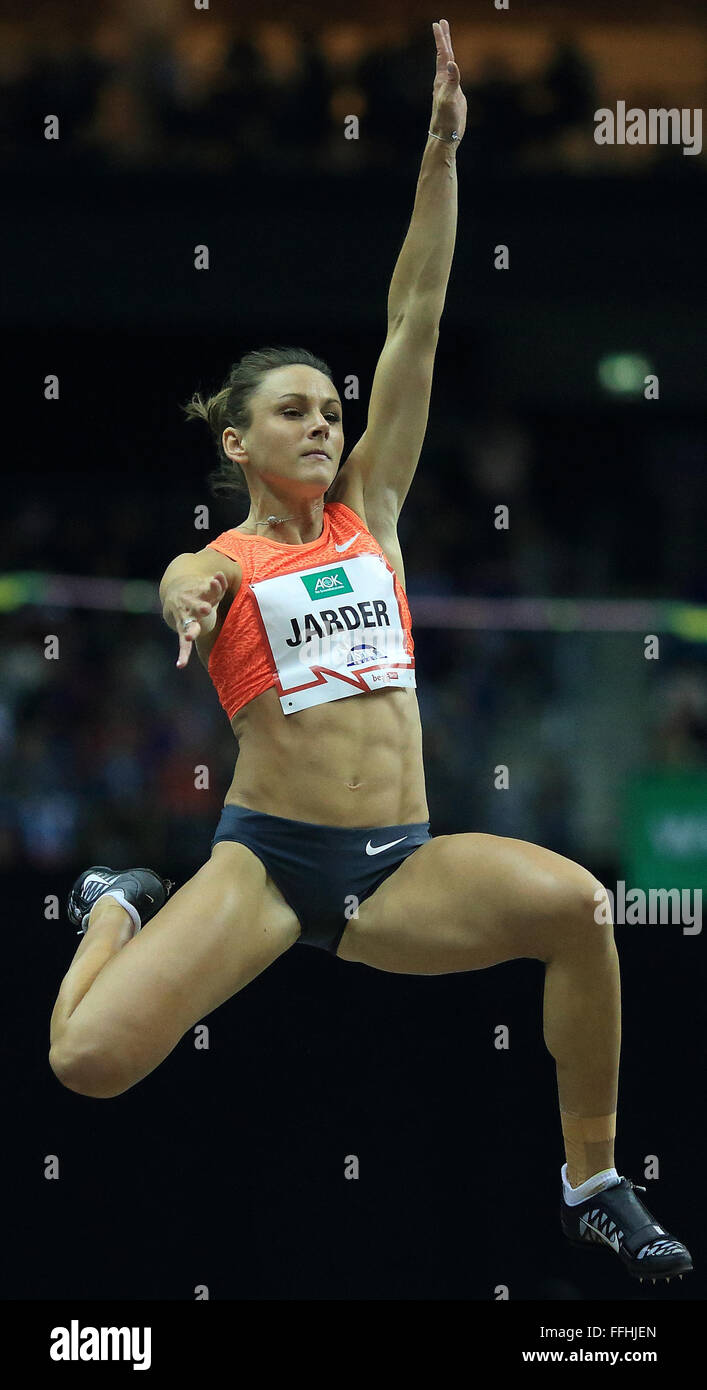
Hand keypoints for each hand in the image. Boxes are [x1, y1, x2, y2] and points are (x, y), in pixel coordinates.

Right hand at [162, 572, 227, 668]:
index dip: (212, 586)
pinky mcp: (182, 630)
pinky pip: (182, 645)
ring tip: (188, 637)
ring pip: (186, 626)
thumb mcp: (208, 587)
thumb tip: (219, 574)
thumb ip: (218, 583)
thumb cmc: (199, 592)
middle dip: (199, 607)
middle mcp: (189, 607)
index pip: (206, 589)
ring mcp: (185, 619)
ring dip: (189, 631)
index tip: (214, 580)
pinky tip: (180, 665)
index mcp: (197, 594)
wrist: (176, 594)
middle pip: (193, 606)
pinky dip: (182, 654)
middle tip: (205, 608)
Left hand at [431, 19, 466, 144]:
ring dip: (448, 50)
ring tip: (447, 39)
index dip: (441, 39)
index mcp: (441, 79)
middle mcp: (443, 81)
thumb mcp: (450, 99)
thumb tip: (453, 63)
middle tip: (442, 23)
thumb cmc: (446, 119)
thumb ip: (452, 80)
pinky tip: (454, 66)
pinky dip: (454, 66)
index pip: (443, 54)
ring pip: (448, 64)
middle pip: (444, 55)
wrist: (445, 136)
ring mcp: (449, 87)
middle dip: (444, 38)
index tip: (438, 24)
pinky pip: (454, 75)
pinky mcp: (454, 95)